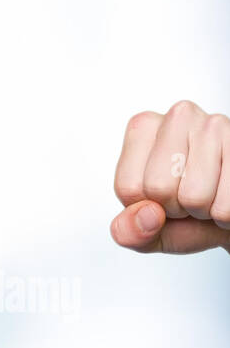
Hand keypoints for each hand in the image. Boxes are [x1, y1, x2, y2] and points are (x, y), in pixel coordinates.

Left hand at [110, 100, 229, 254]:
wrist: (225, 215)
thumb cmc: (184, 215)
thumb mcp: (145, 229)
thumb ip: (128, 231)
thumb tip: (148, 215)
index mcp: (143, 128)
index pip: (128, 186)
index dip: (145, 207)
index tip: (159, 198)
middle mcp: (179, 116)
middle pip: (159, 187)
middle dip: (174, 207)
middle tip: (186, 197)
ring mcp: (216, 124)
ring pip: (194, 195)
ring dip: (203, 209)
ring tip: (208, 193)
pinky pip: (225, 205)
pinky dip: (225, 214)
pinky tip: (225, 193)